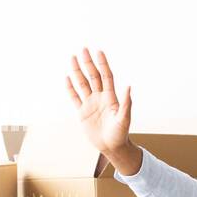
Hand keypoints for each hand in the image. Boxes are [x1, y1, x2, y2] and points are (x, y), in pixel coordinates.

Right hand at [66, 48, 139, 172]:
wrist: (112, 147)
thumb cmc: (120, 134)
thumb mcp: (124, 119)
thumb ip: (126, 104)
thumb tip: (128, 86)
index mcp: (110, 98)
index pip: (106, 76)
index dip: (102, 64)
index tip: (99, 51)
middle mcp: (100, 98)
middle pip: (93, 76)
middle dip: (88, 63)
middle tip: (83, 49)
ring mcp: (90, 104)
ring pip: (82, 84)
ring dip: (77, 71)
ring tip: (73, 58)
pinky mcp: (82, 112)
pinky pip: (75, 98)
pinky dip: (70, 88)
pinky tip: (67, 78)